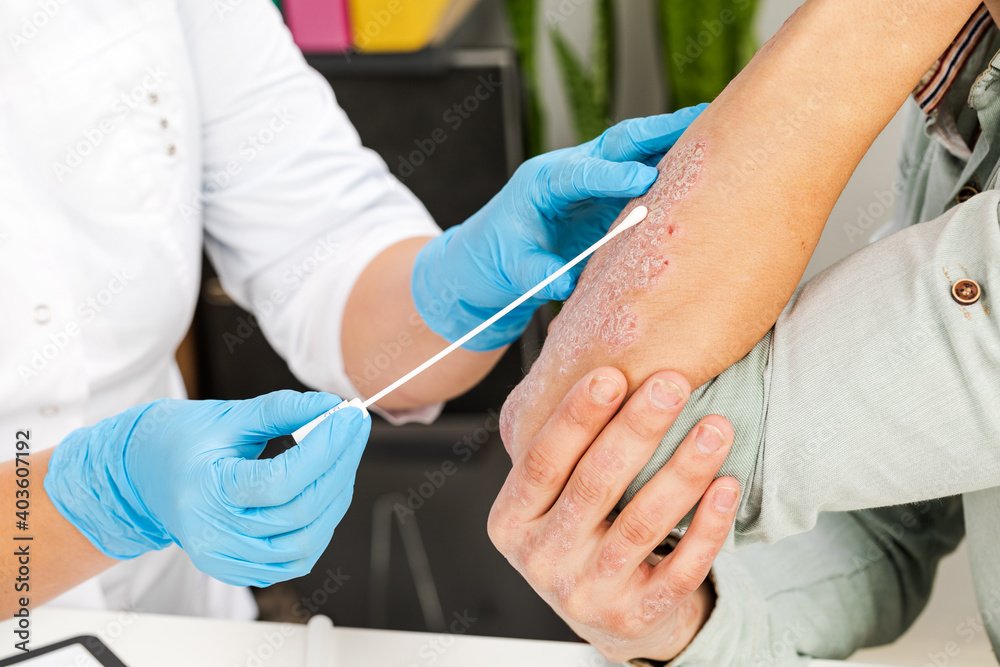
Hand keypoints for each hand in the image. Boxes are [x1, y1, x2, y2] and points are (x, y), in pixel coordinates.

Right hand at [44, 390, 370, 586]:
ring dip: (335, 498)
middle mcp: (212, 534)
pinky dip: (320, 526)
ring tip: (342, 458)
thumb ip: (280, 409)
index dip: (325, 448)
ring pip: (304, 542)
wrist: (141, 477)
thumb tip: (328, 406)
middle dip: (339, 466)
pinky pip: (295, 559)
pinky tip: (325, 490)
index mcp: (204, 491)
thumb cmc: (179, 441)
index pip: (280, 480)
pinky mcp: (239, 570)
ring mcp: (225, 559)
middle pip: (299, 512)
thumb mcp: (227, 415)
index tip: (349, 418)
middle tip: (354, 430)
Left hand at [411, 105, 707, 350]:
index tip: (643, 178)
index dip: (612, 175)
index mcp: (542, 183)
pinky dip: (673, 168)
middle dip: (656, 131)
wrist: (487, 264)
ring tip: (718, 130)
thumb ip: (538, 274)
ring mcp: (594, 182)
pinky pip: (646, 177)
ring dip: (674, 143)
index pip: (580, 172)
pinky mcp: (610, 198)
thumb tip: (567, 282)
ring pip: (637, 154)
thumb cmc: (494, 262)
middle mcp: (571, 173)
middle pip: (617, 144)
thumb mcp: (510, 271)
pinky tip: (706, 166)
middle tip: (699, 119)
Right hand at [488, 368, 738, 661]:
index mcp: (513, 520)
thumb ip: (563, 448)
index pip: (543, 461)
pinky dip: (707, 525)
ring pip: (642, 523)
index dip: (576, 417)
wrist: (608, 615)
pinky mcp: (634, 616)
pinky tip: (726, 486)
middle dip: (637, 428)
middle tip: (673, 384)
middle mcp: (543, 558)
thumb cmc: (581, 536)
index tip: (612, 374)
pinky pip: (680, 568)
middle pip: (594, 485)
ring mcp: (588, 592)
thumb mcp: (551, 499)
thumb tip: (597, 359)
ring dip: (683, 469)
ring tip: (715, 427)